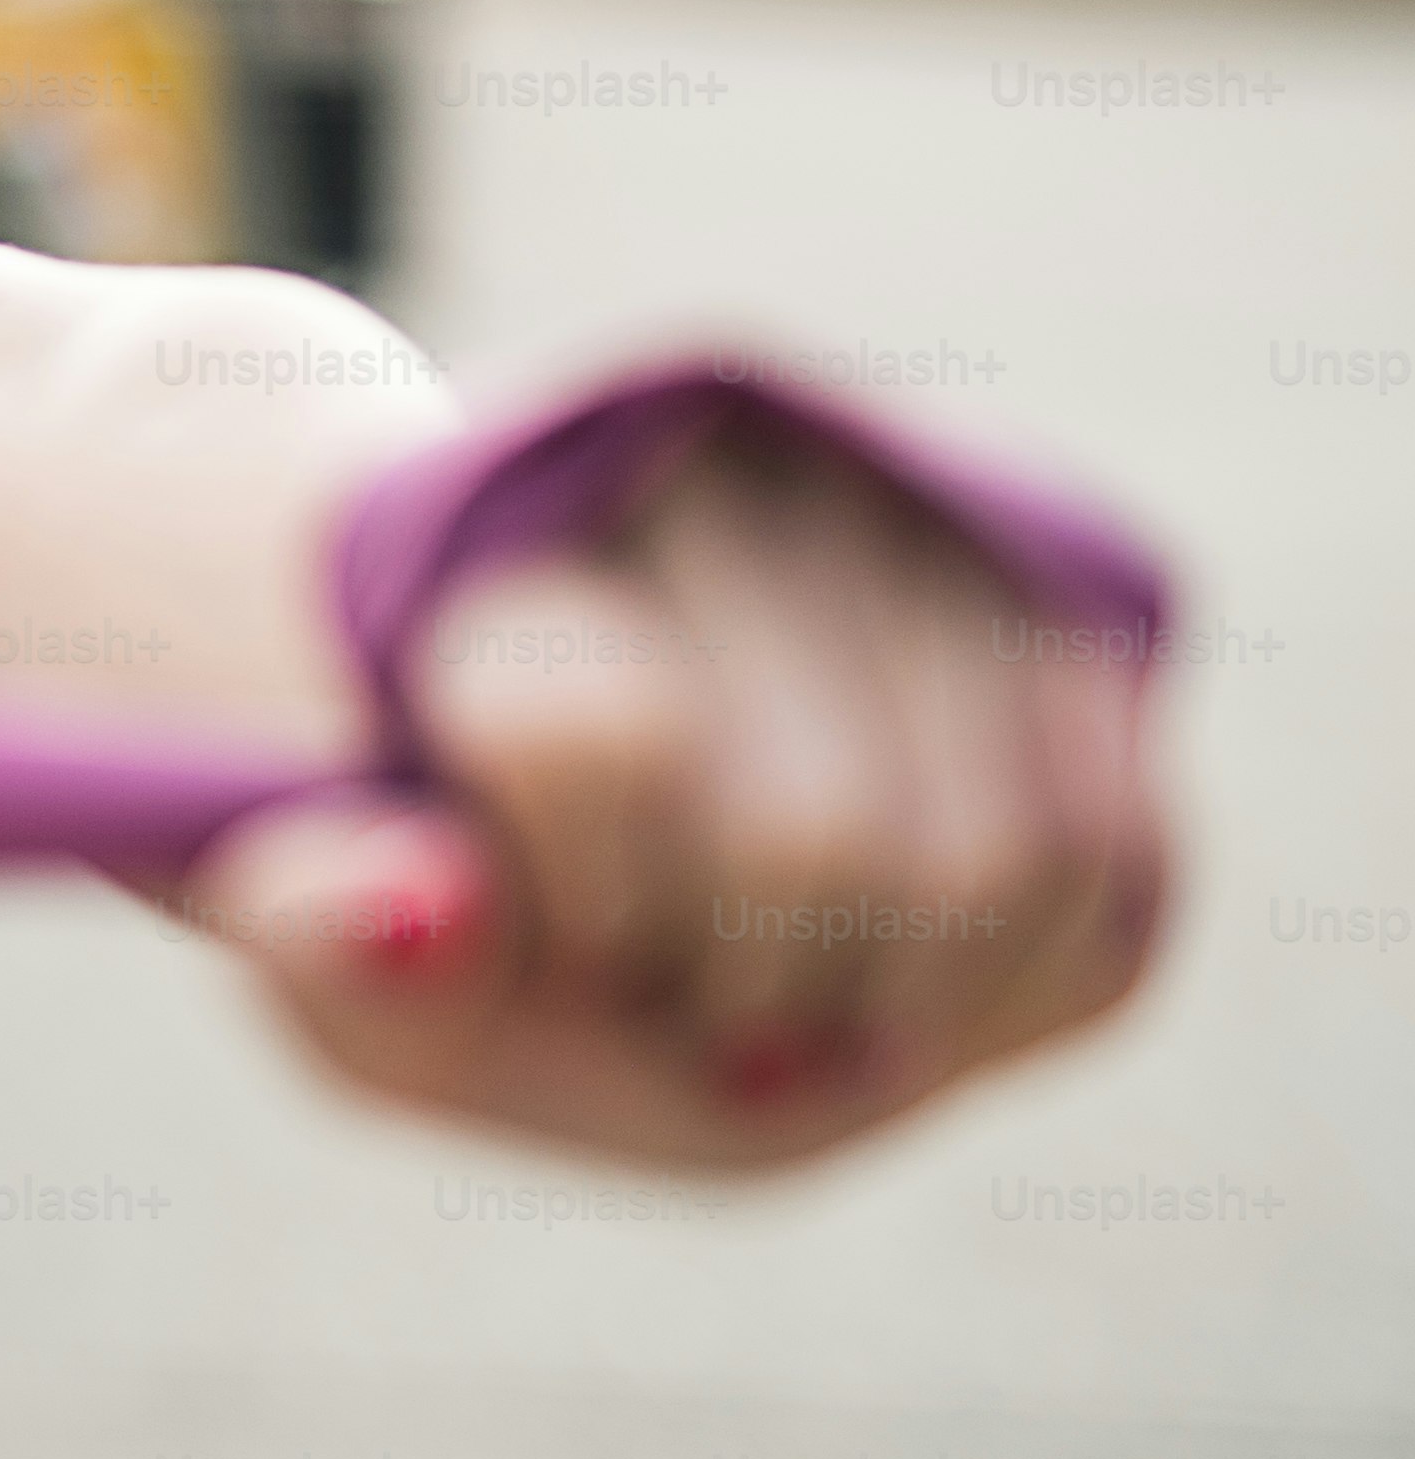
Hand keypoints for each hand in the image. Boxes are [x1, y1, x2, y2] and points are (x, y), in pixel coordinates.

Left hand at [184, 415, 1167, 1163]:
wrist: (552, 725)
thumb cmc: (455, 853)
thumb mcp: (334, 950)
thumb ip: (335, 958)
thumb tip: (424, 903)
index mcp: (495, 534)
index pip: (597, 726)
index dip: (595, 900)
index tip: (539, 905)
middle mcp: (703, 462)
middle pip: (823, 841)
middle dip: (756, 987)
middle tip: (683, 970)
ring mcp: (895, 493)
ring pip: (998, 856)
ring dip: (903, 997)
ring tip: (795, 962)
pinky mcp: (1043, 578)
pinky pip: (1125, 858)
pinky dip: (1031, 971)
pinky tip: (927, 950)